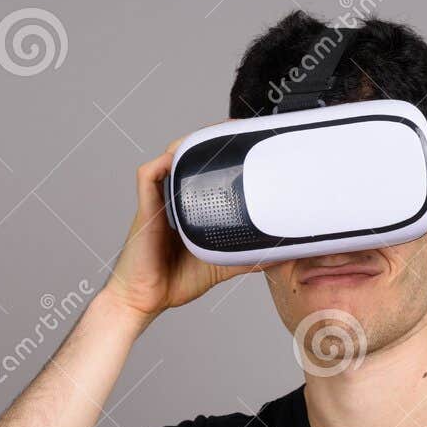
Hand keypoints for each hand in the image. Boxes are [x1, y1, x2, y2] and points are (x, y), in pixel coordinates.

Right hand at [102, 140, 256, 325]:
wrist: (147, 298)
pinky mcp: (145, 206)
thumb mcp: (223, 265)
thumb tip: (281, 254)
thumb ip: (249, 257)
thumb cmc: (177, 279)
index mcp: (192, 206)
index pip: (209, 170)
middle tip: (240, 128)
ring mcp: (159, 199)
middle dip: (214, 138)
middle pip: (192, 156)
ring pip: (172, 156)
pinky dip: (163, 162)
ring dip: (192, 142)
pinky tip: (179, 155)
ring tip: (216, 132)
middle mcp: (176, 197)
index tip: (249, 140)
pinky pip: (149, 174)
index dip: (227, 152)